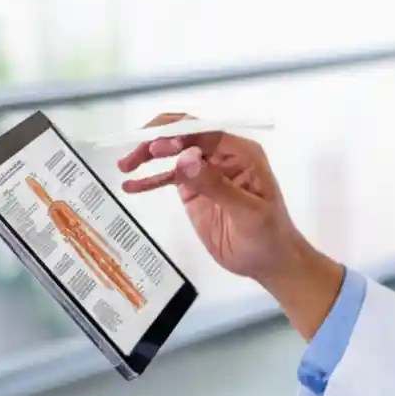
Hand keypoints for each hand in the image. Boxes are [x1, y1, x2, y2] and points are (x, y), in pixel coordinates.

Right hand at [117, 113, 297, 280]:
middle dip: (158, 140)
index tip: (155, 148)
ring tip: (124, 165)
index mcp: (242, 154)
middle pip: (186, 136)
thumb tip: (185, 159)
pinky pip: (170, 178)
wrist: (270, 262)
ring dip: (148, 156)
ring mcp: (207, 173)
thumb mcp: (246, 212)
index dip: (179, 135)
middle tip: (133, 157)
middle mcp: (223, 157)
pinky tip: (131, 185)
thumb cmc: (268, 235)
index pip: (206, 133)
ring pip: (174, 154)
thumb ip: (216, 186)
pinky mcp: (195, 192)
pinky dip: (150, 180)